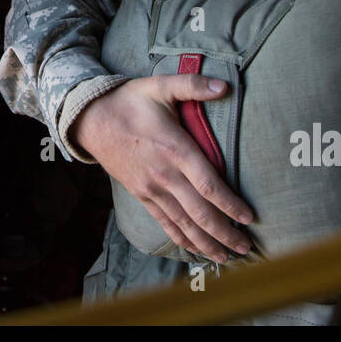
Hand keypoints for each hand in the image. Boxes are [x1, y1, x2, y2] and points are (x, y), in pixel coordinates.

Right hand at [70, 75, 254, 262]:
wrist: (90, 119)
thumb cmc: (129, 101)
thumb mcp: (160, 86)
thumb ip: (192, 85)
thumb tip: (224, 86)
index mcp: (175, 149)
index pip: (209, 185)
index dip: (231, 204)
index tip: (249, 217)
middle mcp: (165, 175)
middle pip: (200, 213)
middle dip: (225, 233)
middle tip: (246, 246)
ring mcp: (151, 189)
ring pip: (184, 224)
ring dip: (207, 242)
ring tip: (227, 257)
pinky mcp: (141, 195)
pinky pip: (165, 223)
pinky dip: (182, 239)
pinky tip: (196, 249)